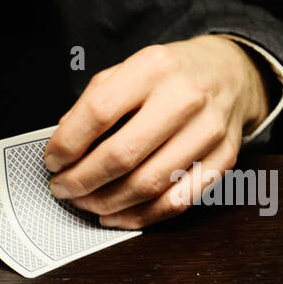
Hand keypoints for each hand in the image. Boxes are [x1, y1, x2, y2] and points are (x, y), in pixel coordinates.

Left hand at [43, 35, 269, 228]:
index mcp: (153, 67)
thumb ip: (95, 100)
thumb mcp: (130, 67)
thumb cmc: (171, 73)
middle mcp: (184, 97)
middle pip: (122, 154)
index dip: (67, 143)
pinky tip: (116, 215)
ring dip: (106, 202)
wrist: (231, 72)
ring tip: (84, 202)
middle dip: (82, 180)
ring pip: (149, 184)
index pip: (98, 112)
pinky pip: (177, 201)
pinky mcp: (223, 159)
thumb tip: (64, 146)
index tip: (52, 160)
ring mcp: (208, 131)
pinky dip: (140, 216)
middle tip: (62, 188)